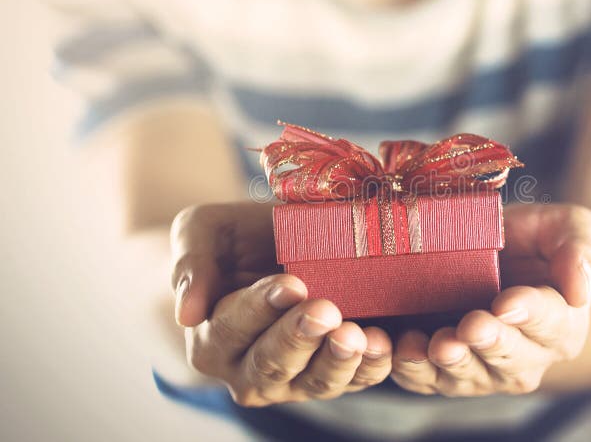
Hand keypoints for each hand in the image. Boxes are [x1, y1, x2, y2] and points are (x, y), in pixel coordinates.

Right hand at [170, 203, 392, 405]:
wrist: (279, 242)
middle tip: (325, 309)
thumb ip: (190, 264)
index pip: (229, 328)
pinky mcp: (335, 376)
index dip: (259, 308)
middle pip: (272, 364)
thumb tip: (186, 313)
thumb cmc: (238, 236)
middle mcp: (248, 370)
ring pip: (315, 382)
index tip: (290, 284)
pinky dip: (370, 367)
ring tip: (356, 334)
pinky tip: (383, 343)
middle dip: (300, 337)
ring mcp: (295, 380)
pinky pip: (355, 380)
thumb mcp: (203, 231)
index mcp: (210, 339)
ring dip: (338, 360)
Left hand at [390, 204, 590, 396]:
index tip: (508, 303)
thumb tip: (581, 288)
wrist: (500, 256)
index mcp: (562, 324)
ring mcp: (485, 369)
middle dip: (489, 342)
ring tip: (439, 344)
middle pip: (510, 359)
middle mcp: (527, 357)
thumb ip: (581, 249)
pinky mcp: (444, 371)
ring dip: (453, 362)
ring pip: (470, 376)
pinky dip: (414, 370)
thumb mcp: (568, 227)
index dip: (529, 313)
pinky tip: (403, 349)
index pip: (551, 322)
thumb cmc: (537, 241)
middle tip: (471, 325)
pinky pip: (429, 380)